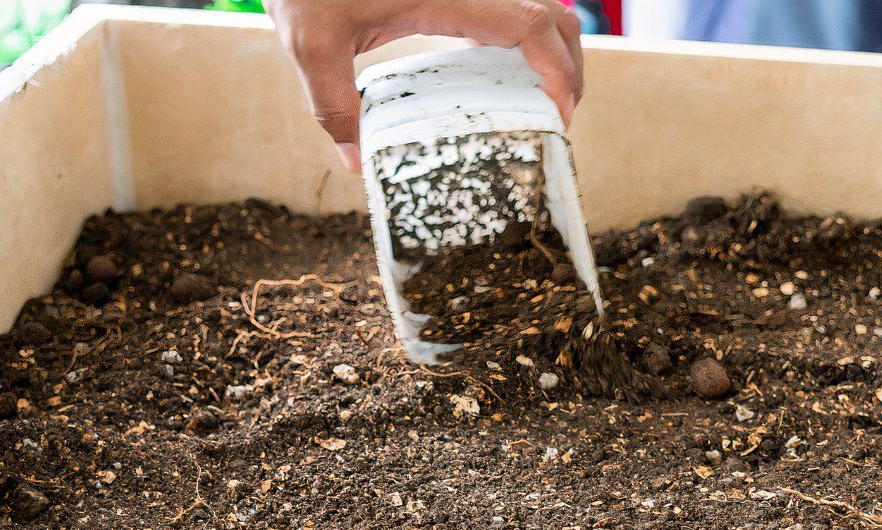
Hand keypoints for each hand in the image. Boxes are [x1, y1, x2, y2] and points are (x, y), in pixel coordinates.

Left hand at [263, 0, 583, 172]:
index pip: (528, 25)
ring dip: (552, 48)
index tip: (562, 112)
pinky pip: (508, 5)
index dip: (558, 69)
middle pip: (551, 14)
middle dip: (570, 64)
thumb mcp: (311, 45)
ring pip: (537, 5)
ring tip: (543, 97)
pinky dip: (523, 35)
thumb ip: (334, 105)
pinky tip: (501, 70)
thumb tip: (357, 162)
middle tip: (562, 115)